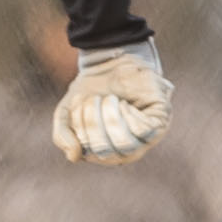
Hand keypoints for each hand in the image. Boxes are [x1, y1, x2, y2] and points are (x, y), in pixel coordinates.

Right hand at [52, 41, 170, 165]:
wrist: (110, 64)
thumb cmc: (89, 91)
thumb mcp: (65, 113)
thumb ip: (62, 137)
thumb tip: (74, 157)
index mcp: (100, 153)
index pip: (88, 153)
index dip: (80, 126)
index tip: (80, 104)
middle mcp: (123, 151)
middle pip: (106, 150)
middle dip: (94, 119)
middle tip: (96, 99)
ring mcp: (143, 140)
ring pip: (125, 143)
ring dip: (112, 116)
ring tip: (111, 100)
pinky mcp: (159, 125)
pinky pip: (142, 130)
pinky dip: (128, 113)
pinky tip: (127, 103)